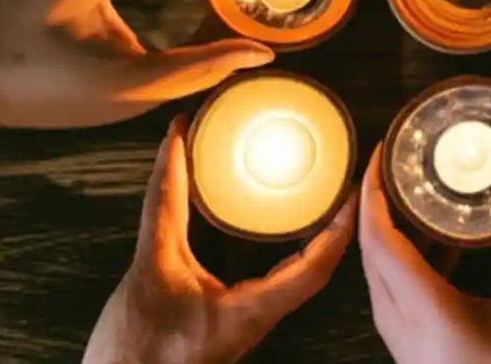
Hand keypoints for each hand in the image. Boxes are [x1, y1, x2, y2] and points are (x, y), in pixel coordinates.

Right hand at [83, 117, 355, 363]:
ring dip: (316, 238)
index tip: (354, 189)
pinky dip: (288, 250)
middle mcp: (261, 317)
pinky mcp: (235, 319)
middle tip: (344, 181)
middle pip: (318, 268)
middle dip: (337, 225)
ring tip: (324, 195)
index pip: (317, 265)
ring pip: (300, 277)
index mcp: (255, 309)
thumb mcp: (152, 265)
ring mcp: (250, 320)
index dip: (341, 225)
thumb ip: (164, 206)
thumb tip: (175, 147)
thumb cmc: (136, 343)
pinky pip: (276, 281)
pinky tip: (280, 228)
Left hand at [359, 144, 490, 363]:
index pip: (377, 234)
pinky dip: (401, 245)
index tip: (380, 152)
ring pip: (375, 257)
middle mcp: (392, 308)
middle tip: (397, 155)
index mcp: (416, 300)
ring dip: (386, 218)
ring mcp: (390, 320)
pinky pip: (388, 274)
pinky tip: (432, 230)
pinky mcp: (398, 327)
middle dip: (375, 193)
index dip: (371, 190)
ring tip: (412, 182)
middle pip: (368, 239)